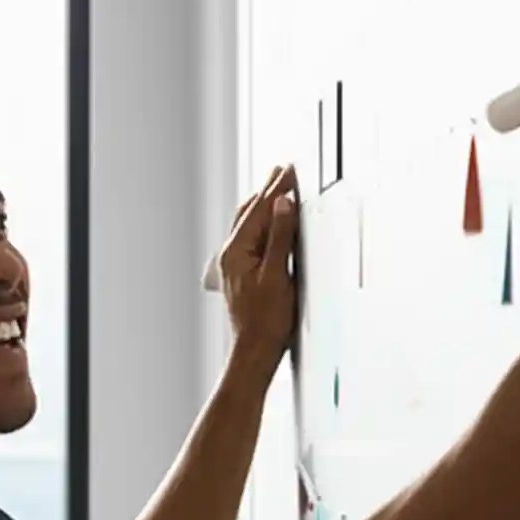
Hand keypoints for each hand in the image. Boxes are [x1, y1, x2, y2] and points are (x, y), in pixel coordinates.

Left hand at [218, 165, 298, 353]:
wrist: (256, 350)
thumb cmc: (267, 320)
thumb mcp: (277, 274)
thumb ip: (280, 236)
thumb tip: (283, 204)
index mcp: (237, 251)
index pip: (260, 210)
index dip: (276, 188)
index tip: (288, 170)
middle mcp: (231, 254)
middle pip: (251, 213)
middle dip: (268, 191)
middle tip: (282, 171)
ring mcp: (236, 264)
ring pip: (250, 224)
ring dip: (264, 205)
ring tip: (275, 188)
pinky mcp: (244, 273)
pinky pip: (252, 238)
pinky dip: (263, 223)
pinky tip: (269, 223)